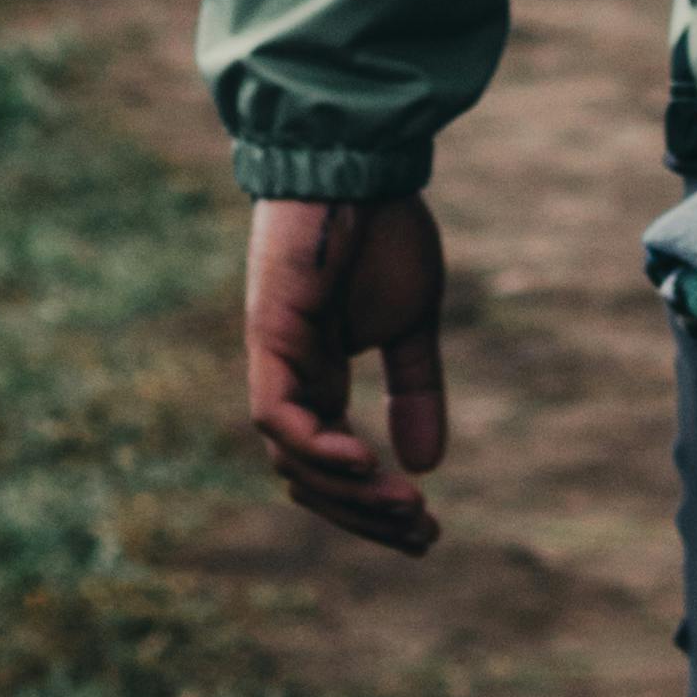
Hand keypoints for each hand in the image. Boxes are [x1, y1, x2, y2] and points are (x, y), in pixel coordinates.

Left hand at [243, 194, 449, 555]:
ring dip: (349, 493)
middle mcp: (292, 380)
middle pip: (311, 481)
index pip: (335, 471)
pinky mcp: (269, 336)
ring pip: (292, 460)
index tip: (428, 532)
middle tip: (422, 535)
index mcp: (320, 380)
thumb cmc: (383, 230)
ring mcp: (276, 361)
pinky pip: (277, 417)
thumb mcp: (412, 323)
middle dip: (365, 517)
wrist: (361, 162)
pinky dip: (315, 448)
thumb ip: (415, 390)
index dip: (375, 509)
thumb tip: (426, 465)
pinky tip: (362, 461)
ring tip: (404, 505)